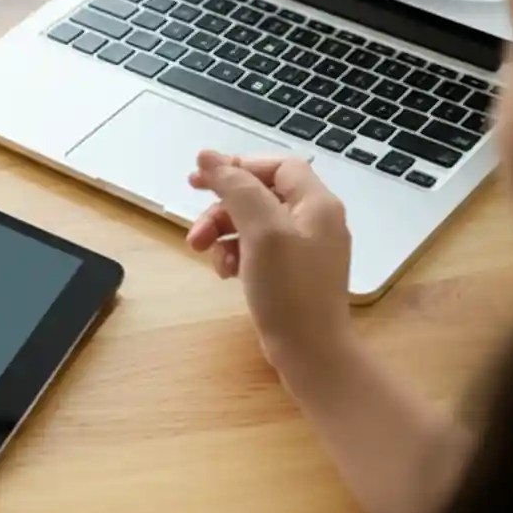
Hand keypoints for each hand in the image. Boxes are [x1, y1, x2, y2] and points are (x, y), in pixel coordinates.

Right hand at [186, 151, 351, 366]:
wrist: (311, 354)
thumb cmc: (290, 291)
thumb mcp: (261, 232)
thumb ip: (236, 189)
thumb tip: (208, 157)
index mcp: (317, 204)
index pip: (276, 166)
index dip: (238, 167)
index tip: (201, 180)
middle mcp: (315, 221)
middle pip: (260, 195)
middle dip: (223, 208)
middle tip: (195, 228)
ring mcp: (304, 250)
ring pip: (253, 224)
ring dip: (223, 233)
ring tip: (203, 253)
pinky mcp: (292, 275)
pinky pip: (257, 250)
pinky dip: (235, 255)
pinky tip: (226, 274)